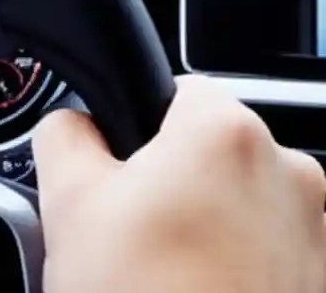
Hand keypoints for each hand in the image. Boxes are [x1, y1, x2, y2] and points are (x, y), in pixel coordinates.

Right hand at [35, 75, 325, 291]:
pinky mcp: (321, 279)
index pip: (172, 91)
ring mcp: (318, 232)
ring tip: (163, 280)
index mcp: (225, 132)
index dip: (132, 133)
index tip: (114, 179)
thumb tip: (71, 122)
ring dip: (206, 230)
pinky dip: (236, 269)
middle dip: (170, 186)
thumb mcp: (66, 203)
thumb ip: (64, 135)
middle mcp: (291, 172)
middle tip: (127, 239)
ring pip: (240, 207)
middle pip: (209, 153)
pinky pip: (269, 254)